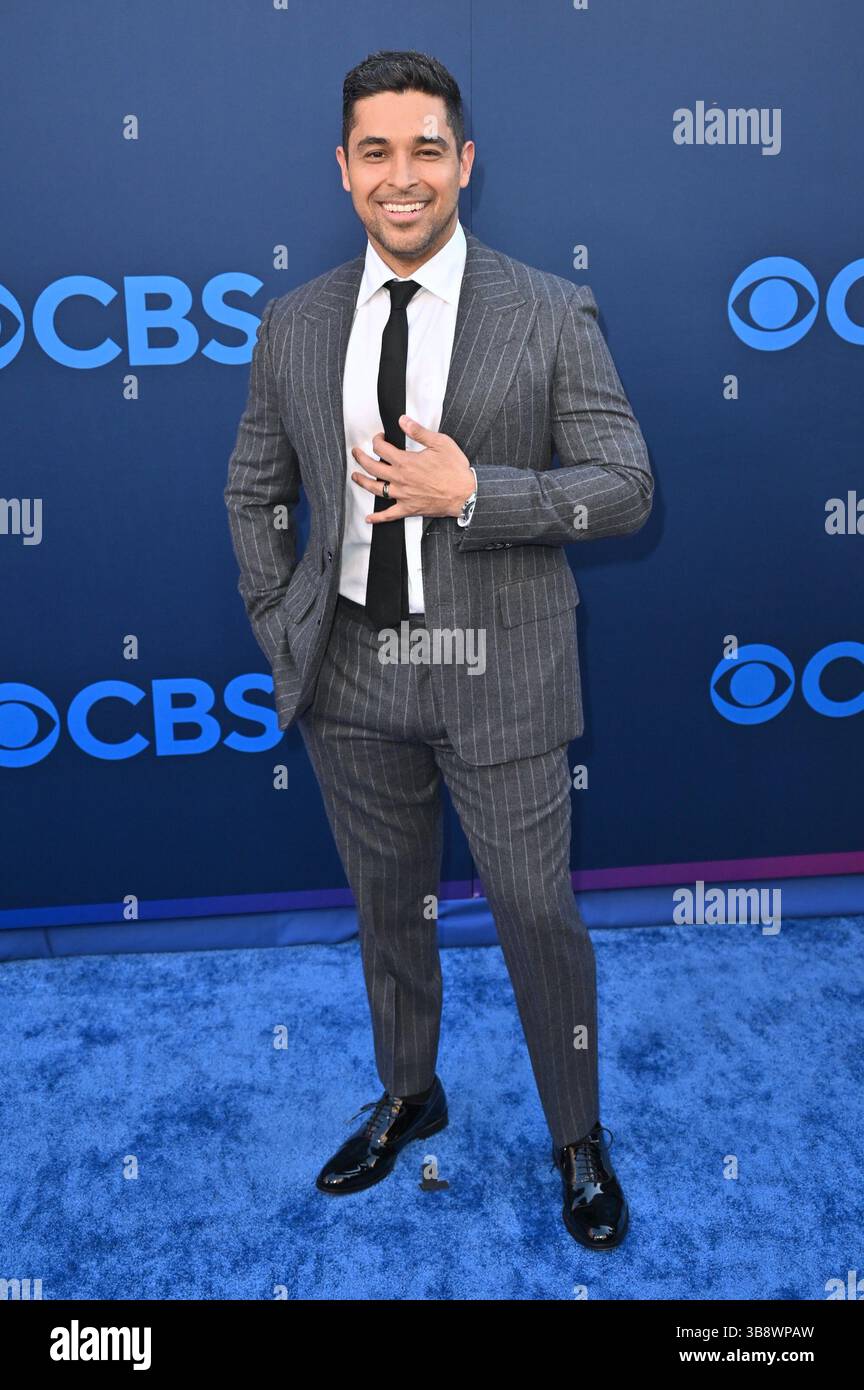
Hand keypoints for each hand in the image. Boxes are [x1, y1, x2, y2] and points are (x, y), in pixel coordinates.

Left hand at [350, 415, 475, 522]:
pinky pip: (389, 515)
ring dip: (362, 481)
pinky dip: (377, 517)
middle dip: (361, 458)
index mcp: (406, 462)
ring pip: (375, 488)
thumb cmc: (455, 470)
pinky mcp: (408, 509)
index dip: (377, 440)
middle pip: (372, 467)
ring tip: (355, 476)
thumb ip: (419, 432)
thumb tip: (403, 421)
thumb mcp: (440, 443)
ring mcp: (402, 495)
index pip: (381, 448)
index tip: (380, 438)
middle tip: (356, 452)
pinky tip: (369, 518)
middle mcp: (400, 479)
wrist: (465, 494)